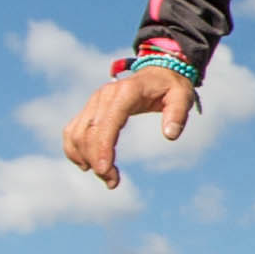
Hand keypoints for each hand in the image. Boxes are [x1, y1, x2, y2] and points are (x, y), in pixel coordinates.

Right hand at [65, 65, 196, 182]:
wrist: (157, 71)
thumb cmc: (170, 87)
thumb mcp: (182, 97)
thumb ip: (178, 114)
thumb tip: (170, 135)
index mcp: (126, 93)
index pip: (107, 122)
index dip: (102, 147)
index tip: (104, 170)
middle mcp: (104, 96)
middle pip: (89, 132)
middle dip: (96, 160)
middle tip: (113, 182)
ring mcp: (94, 101)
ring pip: (77, 133)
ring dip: (84, 158)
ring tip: (106, 177)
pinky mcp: (89, 109)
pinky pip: (73, 130)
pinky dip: (74, 149)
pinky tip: (86, 165)